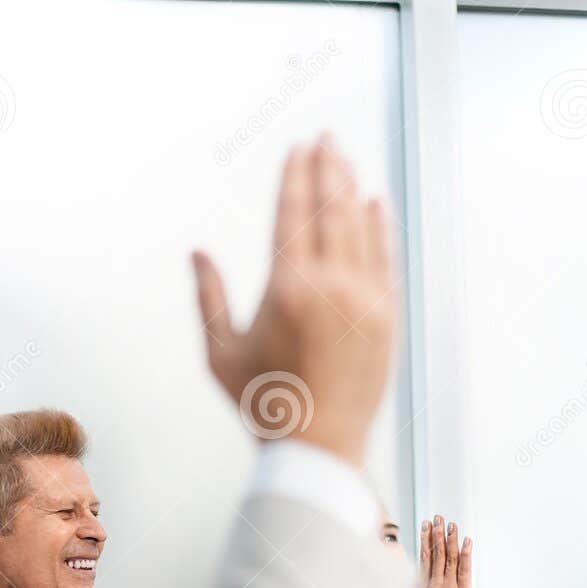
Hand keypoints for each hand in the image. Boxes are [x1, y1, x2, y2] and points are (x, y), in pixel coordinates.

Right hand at [193, 135, 397, 466]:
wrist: (318, 449)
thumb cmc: (262, 404)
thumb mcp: (220, 354)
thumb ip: (209, 297)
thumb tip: (198, 252)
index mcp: (287, 289)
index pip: (294, 213)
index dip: (296, 176)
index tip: (297, 148)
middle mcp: (332, 287)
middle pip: (333, 209)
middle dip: (329, 167)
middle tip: (326, 138)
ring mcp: (365, 301)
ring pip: (362, 228)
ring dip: (353, 189)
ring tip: (346, 162)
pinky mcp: (388, 318)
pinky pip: (386, 258)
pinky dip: (381, 227)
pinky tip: (376, 204)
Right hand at [411, 516, 473, 587]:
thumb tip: (410, 583)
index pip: (424, 557)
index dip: (426, 539)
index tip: (427, 524)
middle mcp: (434, 585)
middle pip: (437, 553)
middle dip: (437, 533)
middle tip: (438, 517)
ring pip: (450, 558)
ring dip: (451, 539)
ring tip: (451, 524)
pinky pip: (465, 570)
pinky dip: (466, 554)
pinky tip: (467, 541)